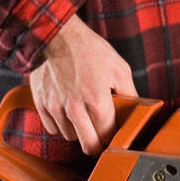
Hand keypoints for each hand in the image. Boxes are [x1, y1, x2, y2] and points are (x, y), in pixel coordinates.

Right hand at [28, 13, 138, 156]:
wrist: (57, 35)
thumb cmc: (89, 49)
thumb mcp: (119, 67)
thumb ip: (130, 93)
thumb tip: (138, 110)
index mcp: (97, 100)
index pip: (108, 136)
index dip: (114, 137)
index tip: (115, 134)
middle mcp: (75, 109)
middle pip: (88, 146)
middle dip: (98, 144)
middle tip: (101, 136)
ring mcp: (56, 108)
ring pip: (70, 136)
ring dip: (78, 131)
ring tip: (84, 114)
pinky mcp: (42, 104)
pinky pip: (52, 128)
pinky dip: (61, 124)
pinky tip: (68, 111)